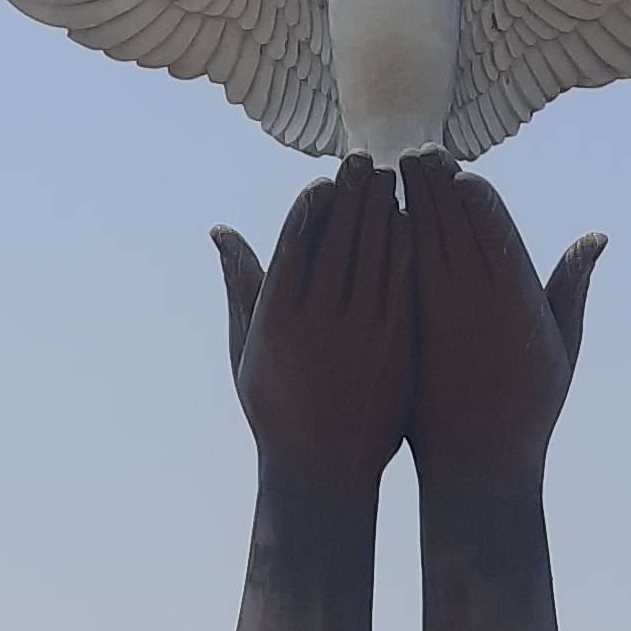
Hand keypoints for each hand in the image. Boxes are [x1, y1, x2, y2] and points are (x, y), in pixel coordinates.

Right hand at [211, 154, 411, 487]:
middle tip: (367, 159)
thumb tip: (221, 230)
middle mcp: (318, 316)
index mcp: (277, 313)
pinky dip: (406, 247)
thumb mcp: (244, 347)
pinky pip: (403, 280)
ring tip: (390, 180)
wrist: (323, 471)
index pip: (296, 237)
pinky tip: (410, 226)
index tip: (325, 179)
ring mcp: (360, 329)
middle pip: (340, 234)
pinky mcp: (396, 343)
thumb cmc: (276, 409)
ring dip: (384, 209)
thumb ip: (240, 284)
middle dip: (354, 191)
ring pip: (375, 250)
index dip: (314, 202)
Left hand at [402, 149, 604, 485]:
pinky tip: (375, 225)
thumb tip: (596, 237)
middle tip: (414, 152)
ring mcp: (438, 310)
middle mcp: (474, 293)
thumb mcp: (562, 345)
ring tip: (390, 174)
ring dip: (403, 203)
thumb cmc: (528, 409)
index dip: (467, 187)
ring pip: (418, 237)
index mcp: (515, 290)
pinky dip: (388, 243)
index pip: (486, 217)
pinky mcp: (410, 327)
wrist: (477, 464)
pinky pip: (397, 270)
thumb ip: (572, 286)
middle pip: (447, 217)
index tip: (454, 167)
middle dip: (430, 181)